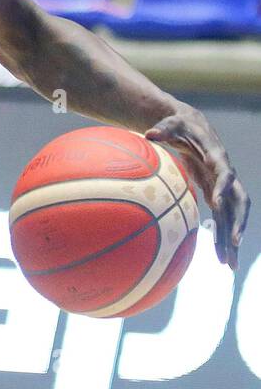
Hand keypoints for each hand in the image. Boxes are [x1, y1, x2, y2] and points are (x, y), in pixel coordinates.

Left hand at [146, 108, 248, 269]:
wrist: (193, 127)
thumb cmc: (180, 124)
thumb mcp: (172, 123)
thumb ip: (163, 129)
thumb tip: (148, 133)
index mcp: (217, 159)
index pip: (225, 174)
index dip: (224, 188)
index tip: (218, 202)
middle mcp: (225, 176)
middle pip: (239, 202)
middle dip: (238, 222)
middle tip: (234, 242)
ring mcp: (224, 188)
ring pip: (233, 217)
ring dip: (232, 239)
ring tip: (230, 264)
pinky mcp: (218, 196)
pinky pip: (223, 220)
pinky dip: (223, 237)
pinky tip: (220, 258)